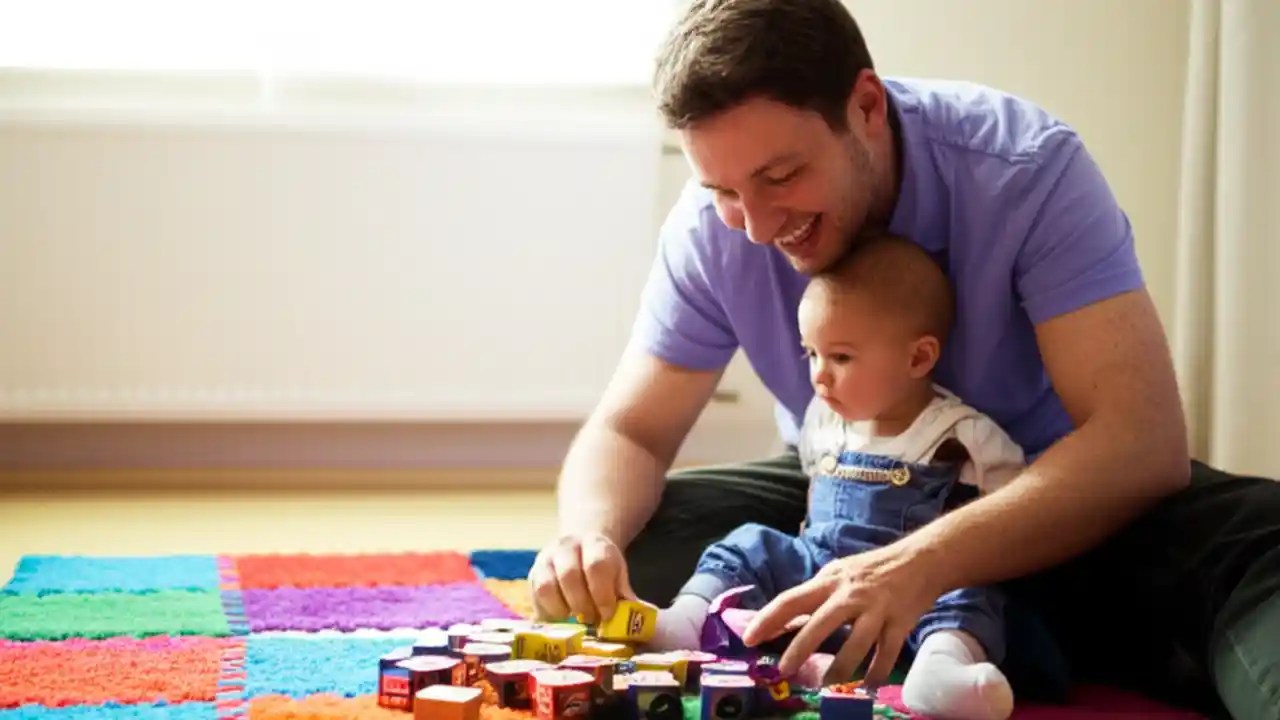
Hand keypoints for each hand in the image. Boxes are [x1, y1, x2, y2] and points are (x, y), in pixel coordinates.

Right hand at [528, 532, 636, 623]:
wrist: (579, 550)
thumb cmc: (602, 569)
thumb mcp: (617, 576)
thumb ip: (624, 595)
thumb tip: (636, 619)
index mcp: (594, 543)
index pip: (596, 565)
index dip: (602, 594)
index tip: (607, 614)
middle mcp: (566, 546)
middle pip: (569, 575)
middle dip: (582, 604)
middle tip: (592, 620)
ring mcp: (545, 559)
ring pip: (547, 587)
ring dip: (563, 609)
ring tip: (575, 619)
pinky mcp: (533, 575)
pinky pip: (535, 598)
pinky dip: (549, 613)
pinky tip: (562, 619)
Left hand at [741, 542, 943, 685]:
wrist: (920, 560)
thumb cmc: (870, 570)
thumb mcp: (837, 575)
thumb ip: (813, 598)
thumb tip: (782, 623)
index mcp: (829, 580)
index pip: (791, 599)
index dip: (768, 619)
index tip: (749, 638)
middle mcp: (850, 594)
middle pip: (820, 623)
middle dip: (800, 648)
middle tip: (784, 670)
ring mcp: (876, 609)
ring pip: (856, 643)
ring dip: (840, 668)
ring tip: (826, 685)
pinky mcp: (900, 622)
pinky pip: (886, 653)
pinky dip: (876, 672)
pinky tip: (866, 685)